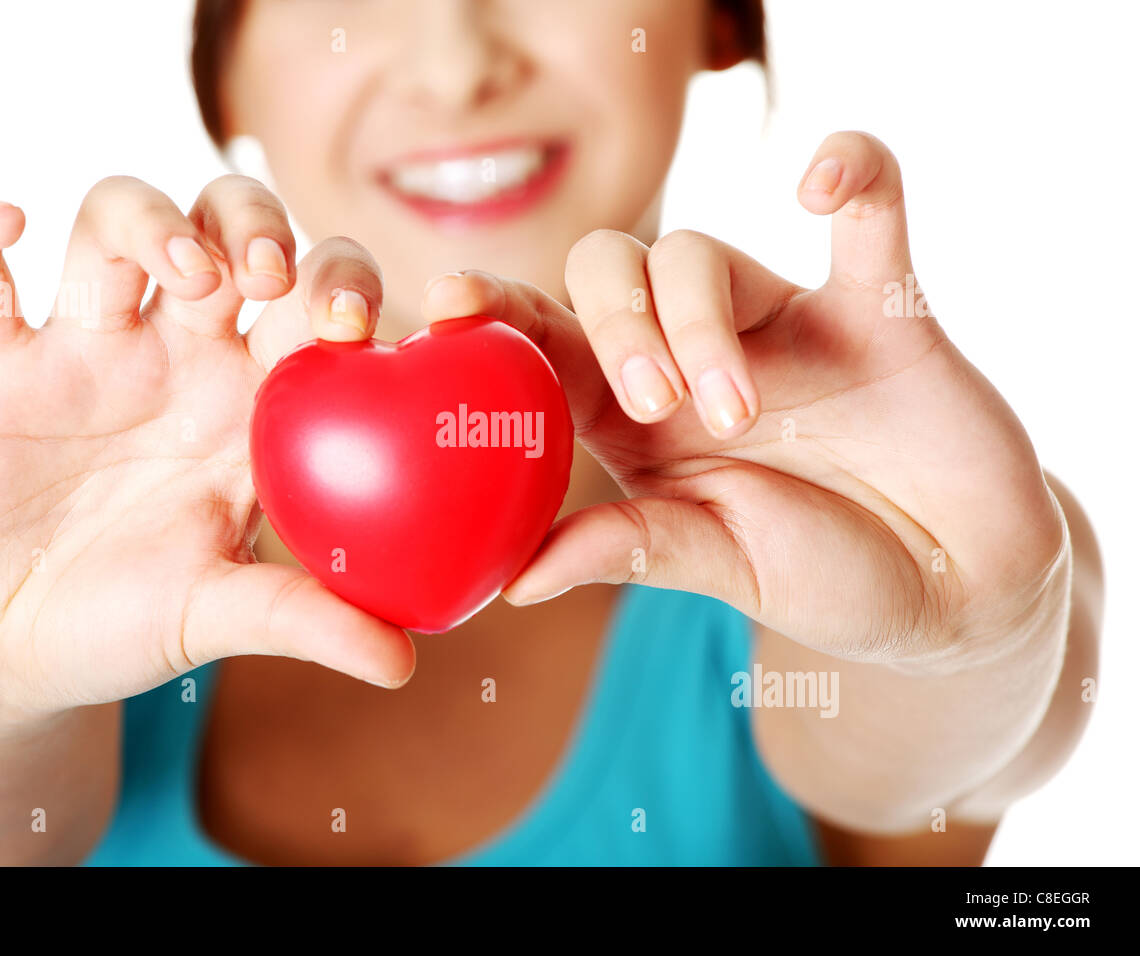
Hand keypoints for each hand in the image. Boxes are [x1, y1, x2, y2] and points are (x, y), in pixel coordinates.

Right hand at [0, 175, 414, 718]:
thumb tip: (404, 664)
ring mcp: (84, 354)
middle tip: (270, 278)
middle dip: (255, 227)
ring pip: (118, 222)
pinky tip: (1, 220)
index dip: (342, 284)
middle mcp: (176, 360)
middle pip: (228, 233)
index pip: (312, 303)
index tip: (351, 322)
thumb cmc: (120, 625)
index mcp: (249, 404)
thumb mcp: (216, 617)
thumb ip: (303, 619)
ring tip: (181, 272)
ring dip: (151, 220)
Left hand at [422, 132, 1068, 667]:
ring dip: (702, 321)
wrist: (954, 586)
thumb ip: (627, 550)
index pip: (548, 344)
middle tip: (654, 400)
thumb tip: (514, 578)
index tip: (446, 301)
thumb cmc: (825, 577)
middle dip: (614, 322)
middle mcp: (693, 355)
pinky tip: (819, 186)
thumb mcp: (718, 565)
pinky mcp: (878, 303)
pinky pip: (867, 206)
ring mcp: (782, 323)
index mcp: (636, 421)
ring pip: (700, 252)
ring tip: (738, 412)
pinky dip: (850, 170)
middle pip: (607, 271)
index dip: (497, 313)